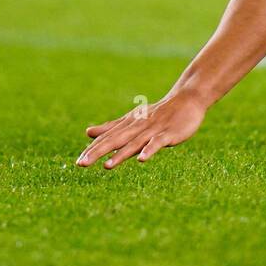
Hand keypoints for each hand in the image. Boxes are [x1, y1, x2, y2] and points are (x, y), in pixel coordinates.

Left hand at [76, 89, 209, 168]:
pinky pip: (157, 143)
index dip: (93, 149)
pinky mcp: (168, 133)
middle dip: (98, 152)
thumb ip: (111, 127)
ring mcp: (153, 130)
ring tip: (106, 166)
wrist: (187, 100)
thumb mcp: (132, 119)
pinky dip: (149, 150)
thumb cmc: (158, 113)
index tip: (78, 162)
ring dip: (120, 154)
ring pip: (134, 143)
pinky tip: (141, 159)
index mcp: (128, 124)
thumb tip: (88, 133)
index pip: (107, 138)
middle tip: (81, 164)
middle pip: (115, 140)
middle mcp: (137, 127)